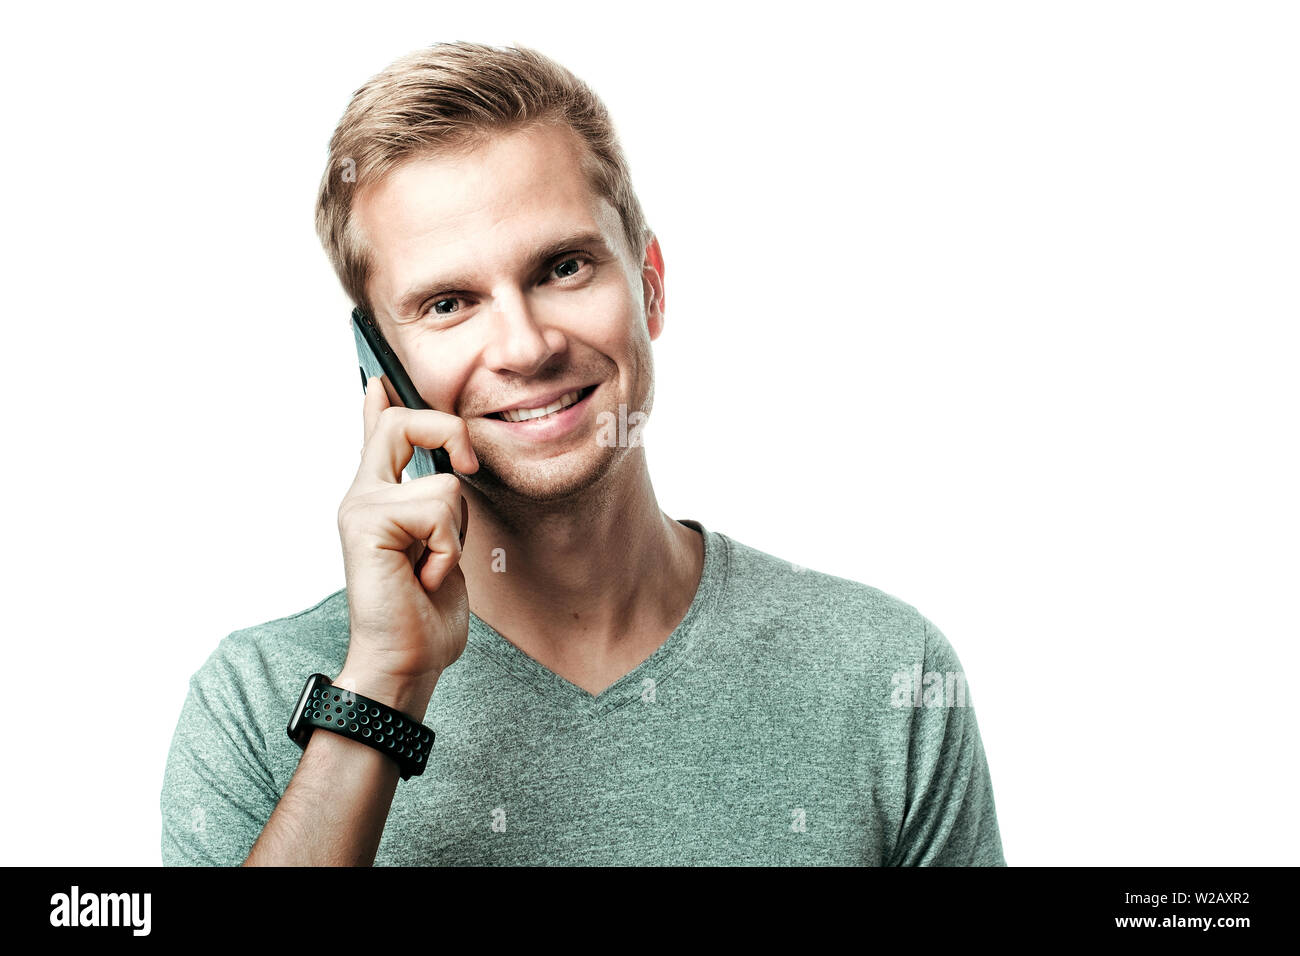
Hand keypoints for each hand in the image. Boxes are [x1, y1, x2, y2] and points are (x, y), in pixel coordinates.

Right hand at [335, 376, 479, 710]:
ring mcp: (361, 507)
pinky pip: (440, 511)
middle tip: (467, 465)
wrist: (405, 661)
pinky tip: (425, 577)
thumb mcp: (441, 548)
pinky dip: (448, 551)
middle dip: (448, 430)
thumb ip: (438, 507)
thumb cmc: (424, 615)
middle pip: (404, 422)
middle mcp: (362, 496)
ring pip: (445, 485)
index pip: (377, 433)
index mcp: (378, 500)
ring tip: (431, 568)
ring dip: (456, 535)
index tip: (382, 376)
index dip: (381, 400)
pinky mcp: (369, 523)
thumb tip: (448, 471)